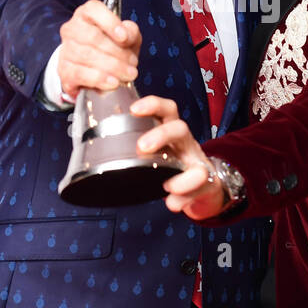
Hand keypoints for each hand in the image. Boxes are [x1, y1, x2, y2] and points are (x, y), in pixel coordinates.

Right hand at [57, 0, 140, 100]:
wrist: (94, 69)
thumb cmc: (111, 47)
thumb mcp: (127, 36)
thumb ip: (130, 32)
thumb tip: (126, 36)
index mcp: (87, 14)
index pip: (93, 10)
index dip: (110, 22)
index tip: (124, 38)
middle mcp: (72, 28)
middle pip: (93, 37)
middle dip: (117, 52)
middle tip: (133, 64)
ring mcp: (66, 49)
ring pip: (87, 56)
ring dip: (112, 67)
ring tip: (129, 74)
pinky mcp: (64, 70)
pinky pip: (80, 73)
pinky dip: (99, 79)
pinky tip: (113, 82)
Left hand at [131, 95, 227, 219]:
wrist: (204, 183)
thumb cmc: (170, 162)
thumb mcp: (154, 151)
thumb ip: (132, 152)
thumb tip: (100, 156)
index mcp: (170, 131)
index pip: (166, 110)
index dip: (152, 105)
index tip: (133, 109)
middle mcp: (185, 144)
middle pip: (180, 128)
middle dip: (162, 135)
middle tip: (142, 147)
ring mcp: (197, 162)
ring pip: (197, 162)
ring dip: (182, 177)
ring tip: (168, 186)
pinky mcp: (207, 181)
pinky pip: (200, 188)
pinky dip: (184, 197)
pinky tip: (173, 202)